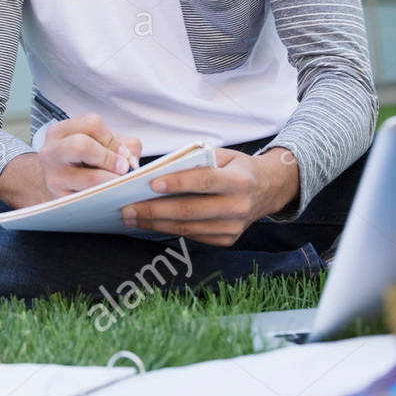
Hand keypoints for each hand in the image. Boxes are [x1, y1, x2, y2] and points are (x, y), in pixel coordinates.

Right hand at [38, 113, 141, 199]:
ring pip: (90, 178)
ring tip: (121, 184)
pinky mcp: (61, 201)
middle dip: (109, 158)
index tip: (123, 154)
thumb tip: (132, 163)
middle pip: (81, 146)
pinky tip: (111, 195)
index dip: (113, 139)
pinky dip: (108, 197)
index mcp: (60, 132)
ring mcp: (54, 178)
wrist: (58, 181)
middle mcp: (51, 153)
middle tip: (123, 169)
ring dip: (113, 181)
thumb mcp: (98, 143)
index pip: (92, 124)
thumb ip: (121, 145)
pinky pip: (92, 200)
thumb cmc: (82, 159)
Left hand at [119, 147, 298, 244]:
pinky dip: (168, 229)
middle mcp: (238, 207)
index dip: (176, 183)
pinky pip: (192, 236)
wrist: (267, 190)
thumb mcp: (222, 156)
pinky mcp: (227, 240)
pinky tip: (149, 223)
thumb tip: (157, 172)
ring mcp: (233, 227)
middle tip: (127, 208)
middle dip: (154, 210)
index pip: (203, 182)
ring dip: (155, 224)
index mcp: (239, 181)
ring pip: (187, 228)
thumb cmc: (236, 168)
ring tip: (131, 217)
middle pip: (190, 211)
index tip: (150, 184)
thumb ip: (195, 162)